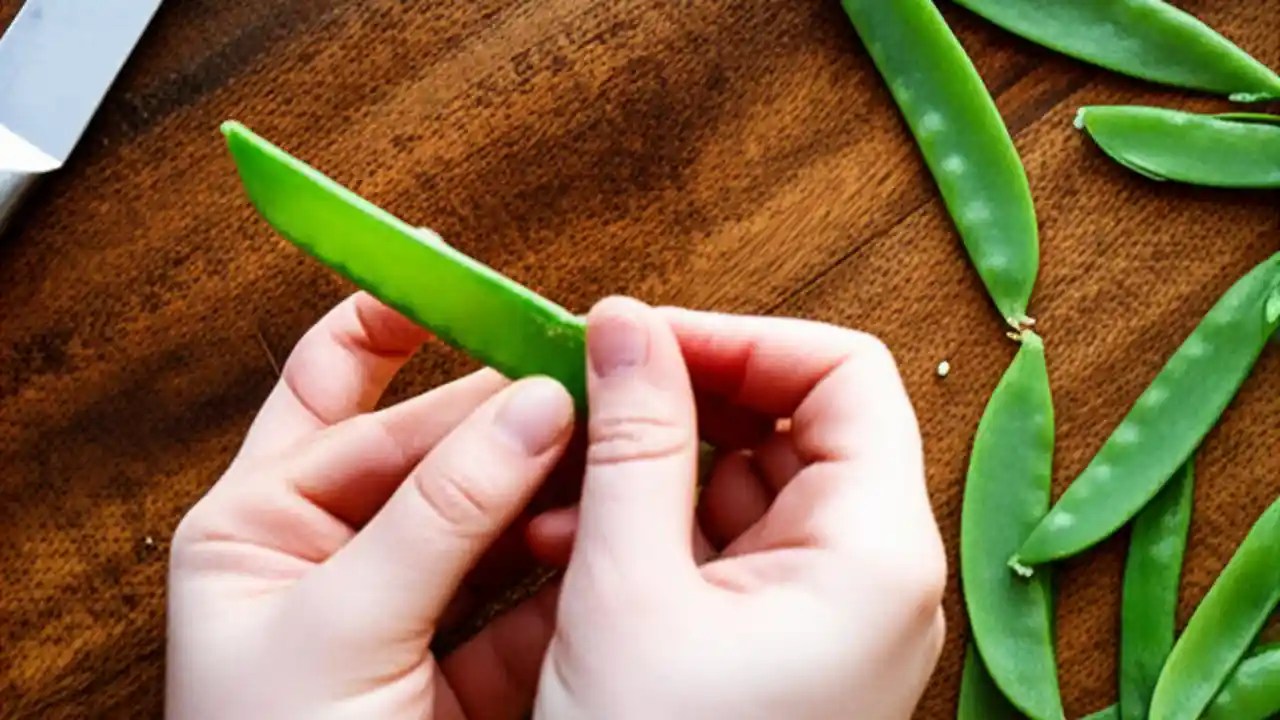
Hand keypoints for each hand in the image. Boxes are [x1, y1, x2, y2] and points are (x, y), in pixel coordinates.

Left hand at [166, 292, 578, 719]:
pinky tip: (608, 538)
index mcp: (256, 527)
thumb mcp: (337, 628)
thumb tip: (526, 411)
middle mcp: (328, 556)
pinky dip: (572, 574)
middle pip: (432, 453)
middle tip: (583, 378)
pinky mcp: (465, 666)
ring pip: (493, 522)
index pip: (337, 403)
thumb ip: (437, 516)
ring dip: (550, 494)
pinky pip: (530, 597)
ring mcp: (404, 610)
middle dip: (507, 419)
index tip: (450, 266)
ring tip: (611, 456)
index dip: (395, 329)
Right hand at [527, 298, 946, 719]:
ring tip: (563, 494)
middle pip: (798, 424)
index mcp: (876, 553)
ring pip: (754, 487)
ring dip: (655, 472)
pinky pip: (733, 549)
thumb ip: (632, 443)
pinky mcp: (787, 644)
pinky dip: (660, 533)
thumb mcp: (629, 591)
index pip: (845, 372)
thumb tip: (624, 325)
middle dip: (684, 404)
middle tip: (592, 396)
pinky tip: (579, 549)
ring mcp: (834, 614)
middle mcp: (875, 577)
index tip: (642, 339)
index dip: (740, 339)